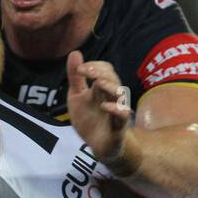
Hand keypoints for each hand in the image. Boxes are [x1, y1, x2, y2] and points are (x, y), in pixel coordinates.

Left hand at [66, 51, 132, 165]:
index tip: (80, 69)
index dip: (94, 66)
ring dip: (109, 86)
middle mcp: (111, 97)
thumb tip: (75, 52)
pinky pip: (122, 116)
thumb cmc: (90, 120)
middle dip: (100, 73)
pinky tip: (105, 106)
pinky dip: (115, 110)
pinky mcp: (118, 127)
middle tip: (86, 71)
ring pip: (120, 94)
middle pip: (113, 78)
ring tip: (97, 83)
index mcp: (102, 88)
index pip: (105, 70)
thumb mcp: (77, 97)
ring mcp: (116, 111)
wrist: (98, 146)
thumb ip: (76, 78)